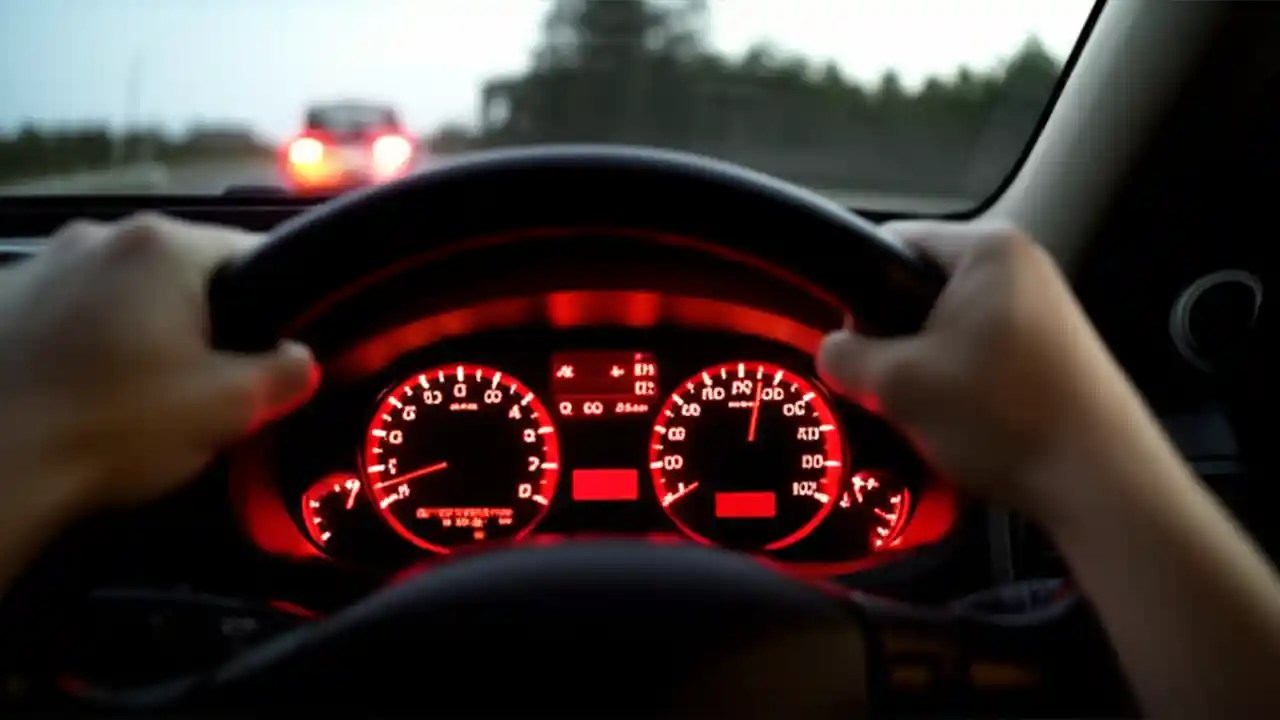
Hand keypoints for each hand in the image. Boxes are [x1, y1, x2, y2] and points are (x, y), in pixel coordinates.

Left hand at [0, 213, 317, 518]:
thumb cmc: (113, 427)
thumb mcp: (228, 409)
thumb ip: (285, 375)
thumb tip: (300, 361)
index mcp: (164, 247)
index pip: (251, 252)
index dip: (276, 302)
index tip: (274, 346)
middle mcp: (100, 235)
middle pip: (184, 271)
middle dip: (203, 319)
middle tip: (206, 382)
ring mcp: (43, 262)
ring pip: (125, 290)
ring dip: (142, 328)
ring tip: (140, 392)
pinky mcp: (2, 297)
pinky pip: (73, 308)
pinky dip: (89, 339)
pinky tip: (88, 390)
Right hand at [817, 221, 1152, 516]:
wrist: (1100, 482)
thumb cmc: (1003, 416)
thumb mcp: (899, 385)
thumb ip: (846, 357)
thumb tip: (834, 351)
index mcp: (987, 249)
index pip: (891, 244)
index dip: (858, 293)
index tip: (853, 345)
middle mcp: (1021, 266)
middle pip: (919, 289)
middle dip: (895, 339)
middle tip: (886, 386)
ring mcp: (1043, 309)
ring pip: (948, 329)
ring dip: (926, 368)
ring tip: (927, 412)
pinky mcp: (1053, 351)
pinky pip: (980, 354)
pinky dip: (960, 385)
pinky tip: (963, 424)